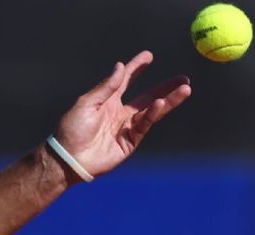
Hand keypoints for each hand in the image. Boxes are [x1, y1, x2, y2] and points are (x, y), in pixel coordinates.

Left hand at [53, 51, 190, 177]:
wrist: (69, 159)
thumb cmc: (71, 130)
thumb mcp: (87, 103)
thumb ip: (106, 87)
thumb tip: (120, 66)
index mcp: (107, 100)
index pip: (126, 80)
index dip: (137, 68)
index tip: (149, 56)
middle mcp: (119, 112)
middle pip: (147, 96)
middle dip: (165, 87)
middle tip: (183, 78)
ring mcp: (126, 127)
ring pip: (152, 110)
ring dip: (168, 99)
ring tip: (185, 88)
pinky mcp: (130, 142)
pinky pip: (145, 124)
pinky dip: (153, 113)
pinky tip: (160, 103)